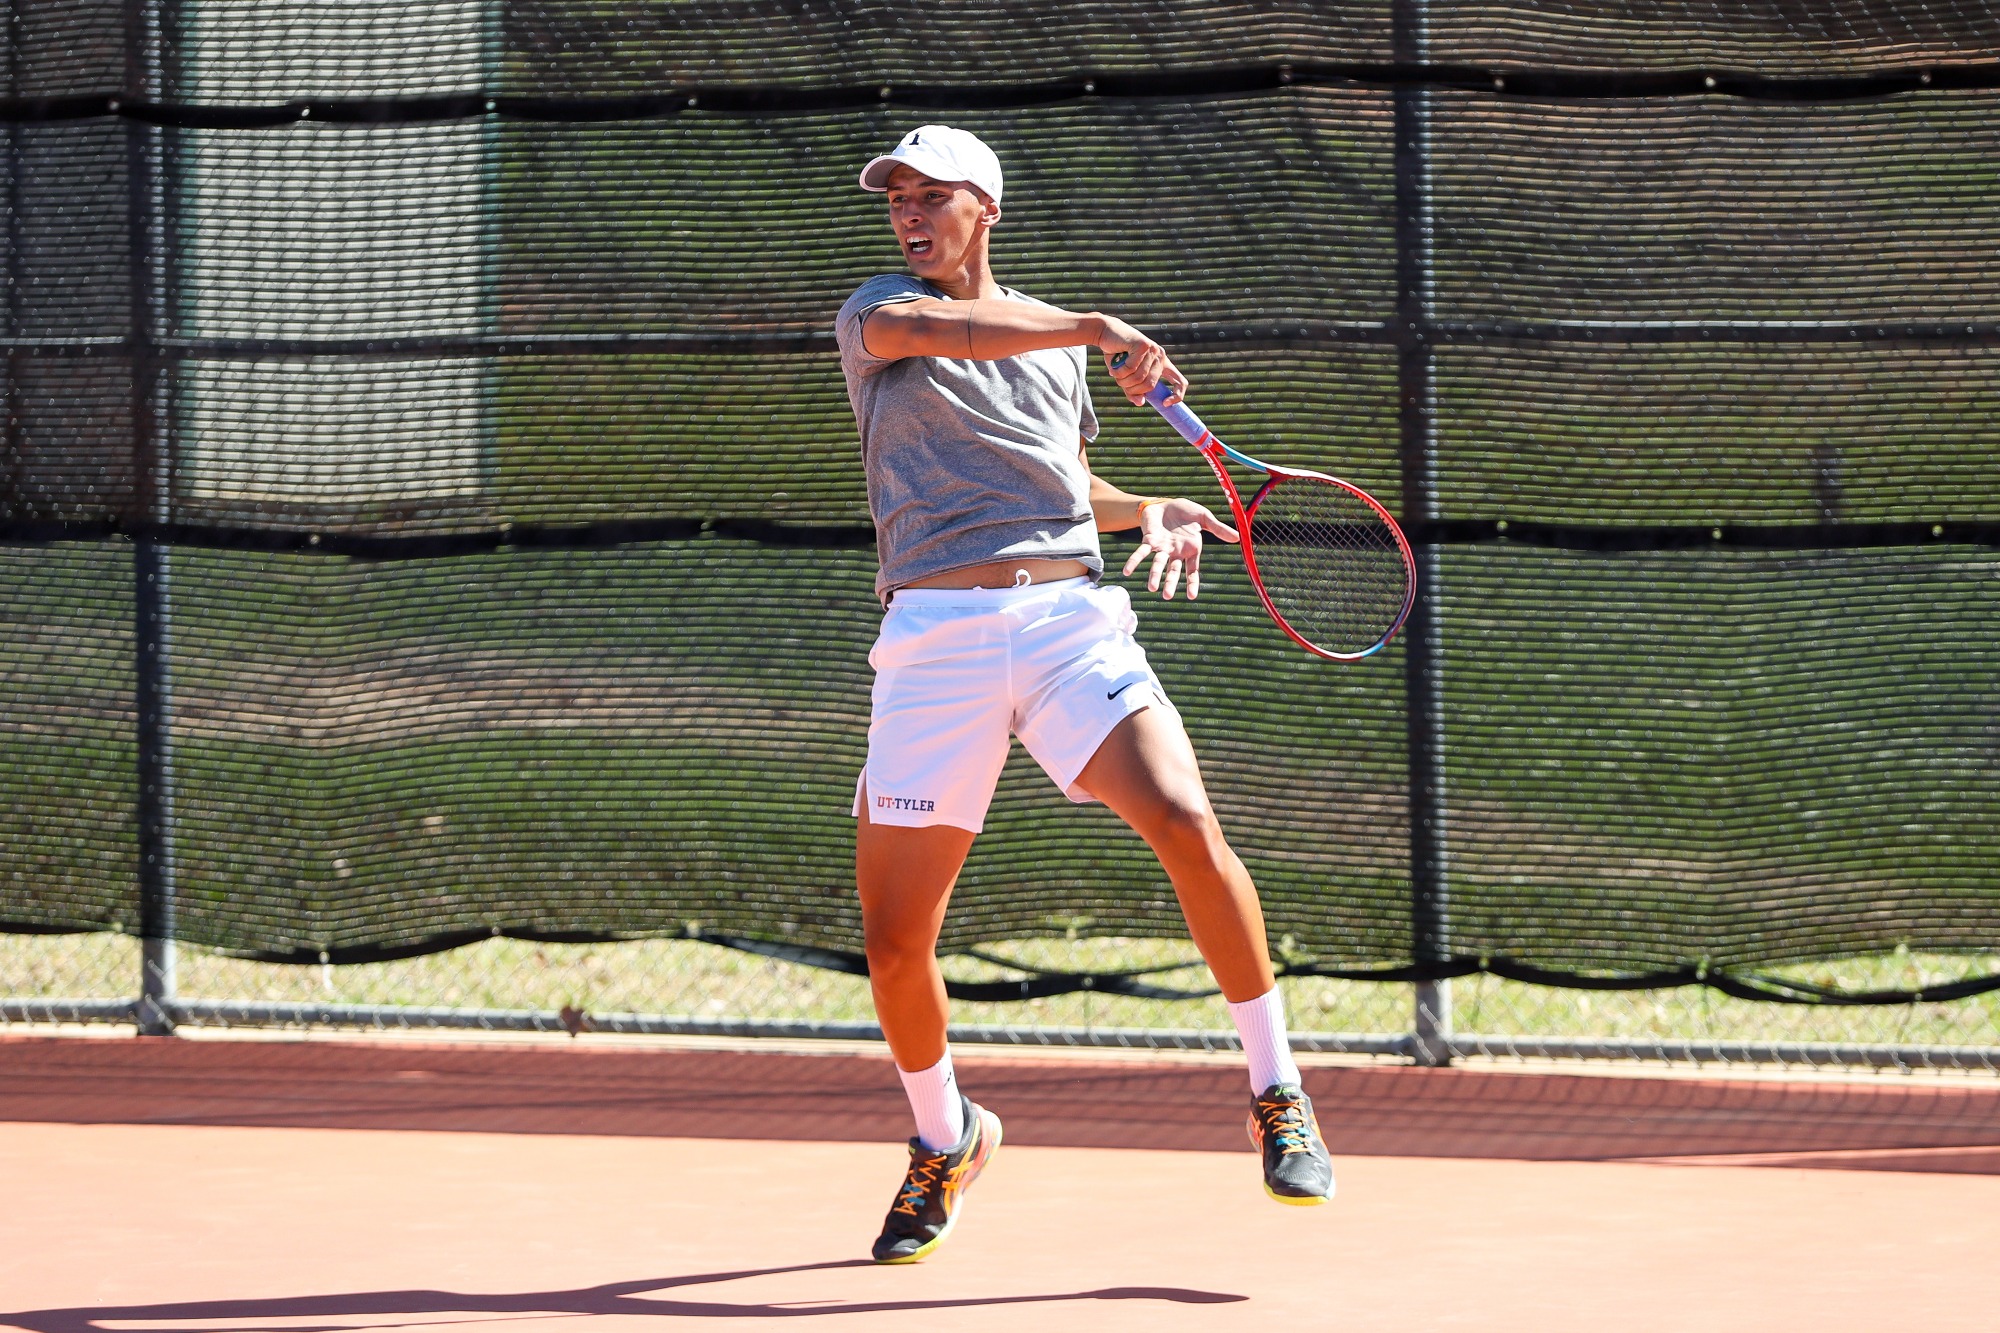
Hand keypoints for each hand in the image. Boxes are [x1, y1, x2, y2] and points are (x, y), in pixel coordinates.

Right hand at [1098, 318, 1187, 405]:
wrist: (1107, 333)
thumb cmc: (1117, 355)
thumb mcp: (1125, 377)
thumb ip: (1133, 390)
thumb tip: (1140, 403)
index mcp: (1162, 365)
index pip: (1180, 382)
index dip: (1177, 396)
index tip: (1165, 404)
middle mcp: (1160, 357)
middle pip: (1150, 384)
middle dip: (1133, 389)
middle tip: (1121, 383)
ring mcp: (1153, 349)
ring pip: (1139, 377)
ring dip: (1123, 380)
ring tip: (1115, 374)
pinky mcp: (1143, 344)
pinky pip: (1131, 368)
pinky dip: (1119, 371)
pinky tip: (1113, 368)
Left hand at [1121, 497, 1238, 599]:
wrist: (1166, 503)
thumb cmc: (1186, 512)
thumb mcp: (1204, 518)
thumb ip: (1218, 529)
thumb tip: (1238, 538)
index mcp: (1191, 550)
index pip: (1192, 570)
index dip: (1192, 582)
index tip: (1191, 596)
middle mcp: (1176, 553)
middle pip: (1174, 571)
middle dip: (1170, 583)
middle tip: (1166, 596)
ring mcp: (1162, 548)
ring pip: (1158, 564)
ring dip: (1154, 575)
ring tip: (1151, 588)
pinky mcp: (1149, 540)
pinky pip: (1141, 552)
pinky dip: (1134, 561)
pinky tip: (1127, 571)